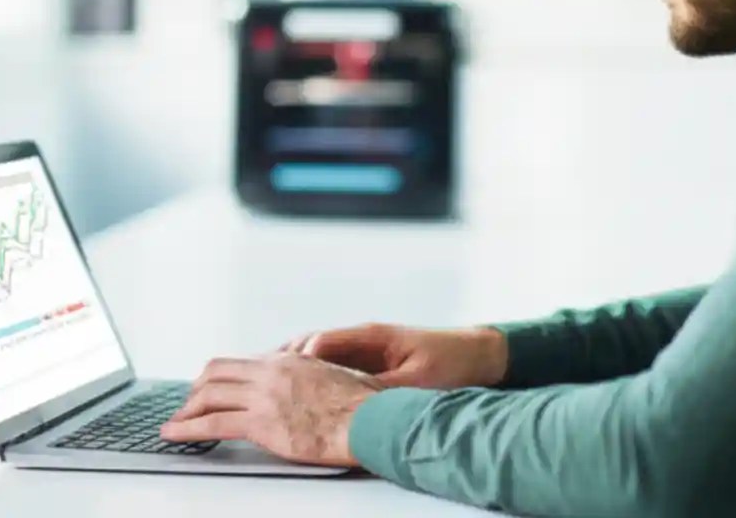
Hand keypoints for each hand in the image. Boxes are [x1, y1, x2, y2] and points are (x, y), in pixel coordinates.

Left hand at [160, 353, 381, 466]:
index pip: (242, 362)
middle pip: (216, 373)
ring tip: (176, 422)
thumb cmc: (363, 404)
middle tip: (189, 404)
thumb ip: (311, 376)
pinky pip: (212, 424)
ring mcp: (263, 397)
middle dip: (197, 390)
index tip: (212, 386)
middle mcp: (271, 373)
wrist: (370, 420)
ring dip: (187, 410)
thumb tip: (309, 382)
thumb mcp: (334, 376)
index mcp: (289, 361)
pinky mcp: (261, 424)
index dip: (220, 376)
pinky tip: (175, 434)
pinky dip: (187, 429)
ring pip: (208, 396)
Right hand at [280, 323, 507, 389]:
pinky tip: (294, 389)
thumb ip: (384, 388)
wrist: (478, 355)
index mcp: (372, 335)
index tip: (281, 374)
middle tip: (257, 378)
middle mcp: (363, 337)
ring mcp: (363, 348)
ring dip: (292, 366)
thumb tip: (353, 401)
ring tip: (265, 384)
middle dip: (283, 360)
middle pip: (311, 344)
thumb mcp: (419, 380)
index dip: (299, 359)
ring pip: (316, 353)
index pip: (323, 341)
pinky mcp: (367, 361)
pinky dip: (309, 374)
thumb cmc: (452, 363)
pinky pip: (330, 365)